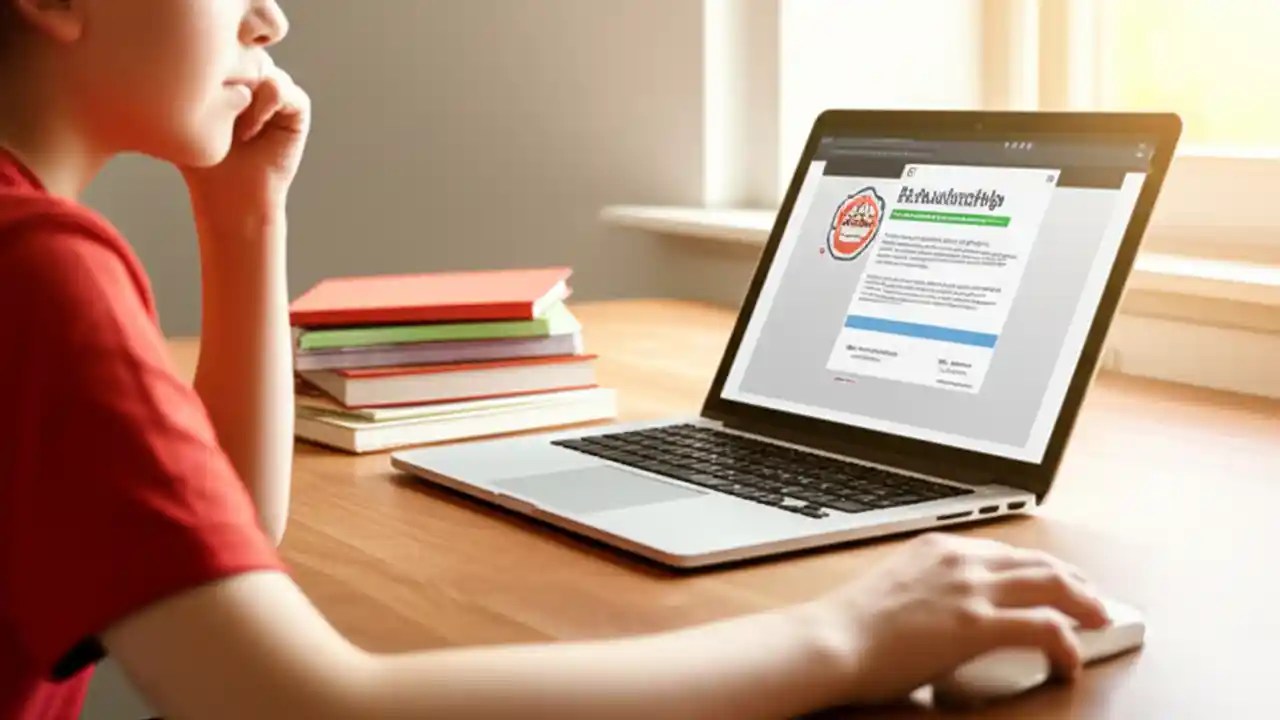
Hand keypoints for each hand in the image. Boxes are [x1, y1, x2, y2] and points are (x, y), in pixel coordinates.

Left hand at [183, 55, 311, 225]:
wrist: (231, 196)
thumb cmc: (203, 162)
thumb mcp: (188, 118)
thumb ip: (192, 83)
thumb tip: (195, 58)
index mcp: (228, 78)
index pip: (220, 49)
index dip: (207, 70)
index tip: (193, 103)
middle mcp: (254, 80)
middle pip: (242, 54)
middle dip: (226, 79)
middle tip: (214, 111)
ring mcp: (277, 92)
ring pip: (262, 67)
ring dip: (244, 95)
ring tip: (232, 128)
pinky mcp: (297, 109)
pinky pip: (282, 88)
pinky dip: (264, 106)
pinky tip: (249, 131)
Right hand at [805, 533, 1108, 705]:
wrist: (833, 641)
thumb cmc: (853, 625)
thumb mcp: (898, 587)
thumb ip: (934, 587)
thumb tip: (956, 611)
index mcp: (941, 547)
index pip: (1010, 552)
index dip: (1044, 570)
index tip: (1059, 583)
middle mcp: (961, 559)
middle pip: (1041, 563)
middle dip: (1076, 582)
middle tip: (1095, 603)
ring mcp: (971, 589)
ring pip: (1054, 585)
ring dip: (1085, 604)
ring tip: (1099, 623)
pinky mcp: (977, 624)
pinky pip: (1045, 628)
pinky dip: (1068, 643)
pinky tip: (1069, 661)